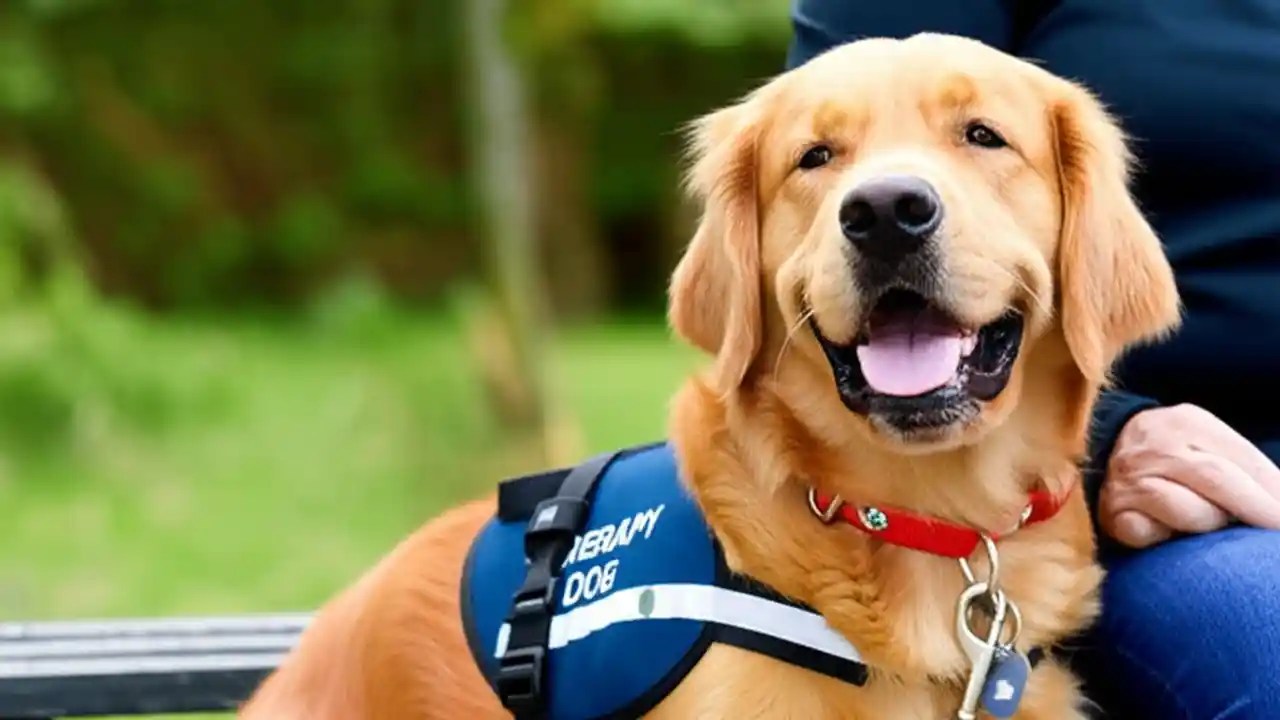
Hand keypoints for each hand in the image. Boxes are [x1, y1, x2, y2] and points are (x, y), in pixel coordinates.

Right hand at [1099, 403, 1279, 547]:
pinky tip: (1168, 532)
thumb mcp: (1209, 442)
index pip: (1240, 460)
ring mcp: (1128, 482)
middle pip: (1215, 479)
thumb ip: (1248, 467)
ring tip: (1208, 521)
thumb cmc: (1173, 453)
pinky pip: (1148, 533)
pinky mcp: (1112, 514)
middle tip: (1276, 529)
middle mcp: (1153, 449)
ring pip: (1186, 511)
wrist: (1103, 451)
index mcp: (1186, 423)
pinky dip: (1163, 537)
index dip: (1272, 493)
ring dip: (1208, 522)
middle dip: (1254, 508)